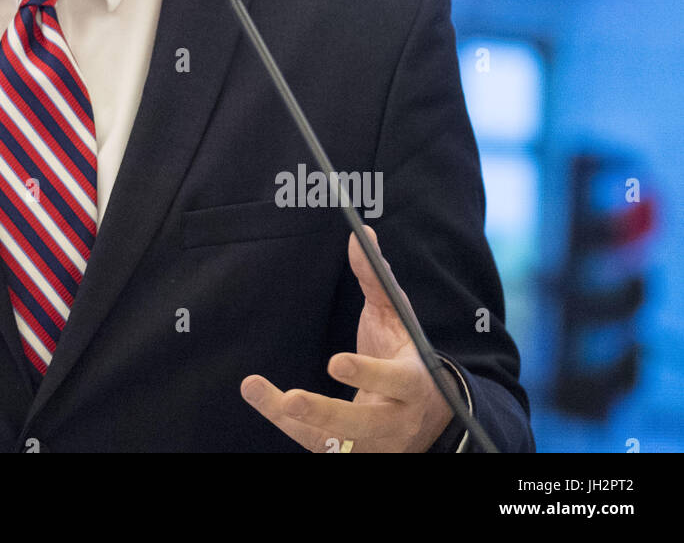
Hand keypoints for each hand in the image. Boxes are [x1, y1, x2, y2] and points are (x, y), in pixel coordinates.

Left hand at [240, 226, 455, 451]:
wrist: (427, 414)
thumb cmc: (404, 354)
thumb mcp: (398, 318)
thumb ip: (377, 279)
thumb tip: (360, 232)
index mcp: (413, 382)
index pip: (396, 382)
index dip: (368, 374)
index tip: (336, 362)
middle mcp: (396, 419)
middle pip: (363, 424)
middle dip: (327, 413)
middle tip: (291, 399)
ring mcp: (375, 443)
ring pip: (336, 441)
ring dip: (296, 422)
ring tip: (259, 392)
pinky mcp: (354, 453)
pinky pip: (320, 447)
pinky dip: (292, 429)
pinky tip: (265, 402)